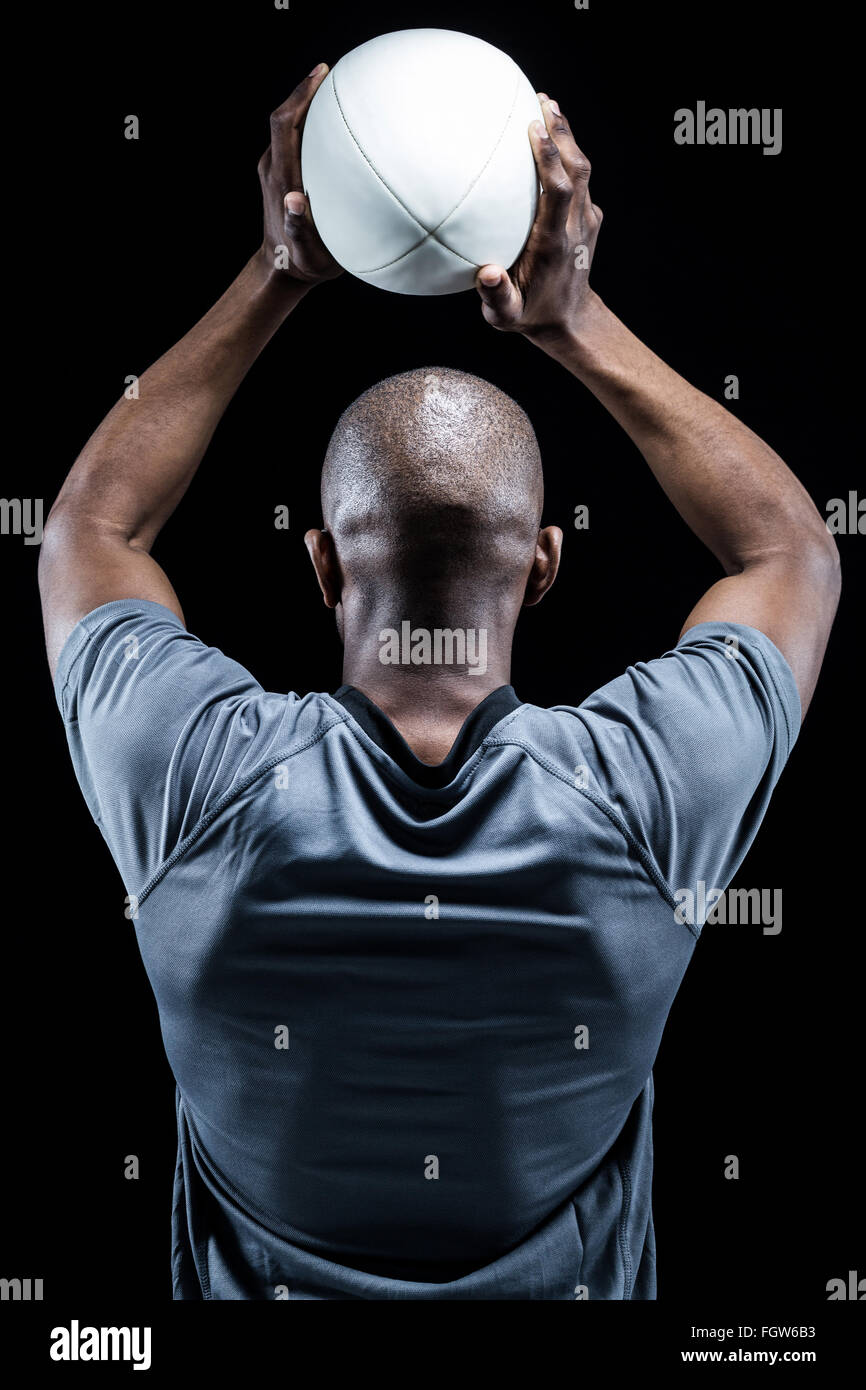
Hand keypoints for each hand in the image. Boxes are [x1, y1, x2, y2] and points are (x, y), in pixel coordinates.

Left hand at [258, 64, 342, 285]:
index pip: (284, 124)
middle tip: (332, 72)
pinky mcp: (279, 175)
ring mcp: (274, 170)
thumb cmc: (302, 263)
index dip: (300, 95)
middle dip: (306, 91)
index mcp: (280, 179)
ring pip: (288, 127)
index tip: (321, 73)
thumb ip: (299, 228)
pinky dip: (309, 124)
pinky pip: (293, 140)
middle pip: (284, 116)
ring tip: (334, 90)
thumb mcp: (307, 253)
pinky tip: (329, 122)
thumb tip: (294, 201)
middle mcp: (273, 168)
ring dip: (307, 105)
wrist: (280, 270)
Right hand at [475, 96, 601, 343]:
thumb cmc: (531, 315)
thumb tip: (487, 274)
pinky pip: (580, 179)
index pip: (558, 190)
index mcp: (554, 242)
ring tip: (547, 105)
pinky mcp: (589, 219)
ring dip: (567, 137)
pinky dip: (567, 154)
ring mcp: (587, 221)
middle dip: (561, 132)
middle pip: (576, 169)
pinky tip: (551, 137)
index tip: (533, 127)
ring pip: (582, 170)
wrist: (570, 321)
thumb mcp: (507, 316)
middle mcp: (576, 226)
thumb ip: (496, 296)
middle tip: (542, 99)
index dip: (549, 157)